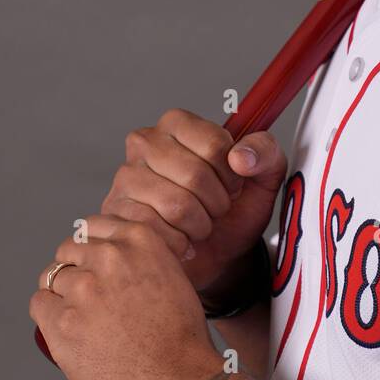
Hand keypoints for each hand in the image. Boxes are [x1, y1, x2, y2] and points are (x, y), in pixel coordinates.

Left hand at [29, 215, 223, 379]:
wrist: (178, 378)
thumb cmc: (180, 336)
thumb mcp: (172, 276)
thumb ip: (142, 257)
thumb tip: (113, 253)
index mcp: (139, 239)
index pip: (93, 226)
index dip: (91, 247)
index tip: (94, 264)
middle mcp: (108, 257)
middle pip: (68, 250)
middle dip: (74, 269)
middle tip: (87, 297)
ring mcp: (83, 288)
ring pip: (52, 278)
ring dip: (62, 295)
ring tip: (82, 319)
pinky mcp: (62, 321)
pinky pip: (39, 304)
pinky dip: (48, 315)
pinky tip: (66, 329)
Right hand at [100, 109, 286, 300]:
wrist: (214, 255)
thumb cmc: (234, 210)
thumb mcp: (263, 179)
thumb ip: (265, 153)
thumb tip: (241, 157)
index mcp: (177, 123)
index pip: (214, 144)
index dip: (232, 174)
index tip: (233, 185)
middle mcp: (144, 142)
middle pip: (195, 175)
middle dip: (217, 202)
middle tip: (216, 209)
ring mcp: (125, 178)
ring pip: (176, 205)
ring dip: (200, 225)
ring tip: (200, 225)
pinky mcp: (114, 213)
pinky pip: (155, 230)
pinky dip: (180, 243)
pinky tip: (181, 241)